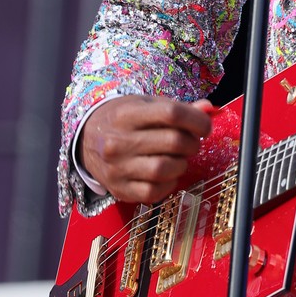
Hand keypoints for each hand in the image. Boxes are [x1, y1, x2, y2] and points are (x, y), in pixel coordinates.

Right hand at [77, 94, 213, 203]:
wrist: (86, 139)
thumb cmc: (123, 119)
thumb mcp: (146, 104)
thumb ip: (178, 108)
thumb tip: (208, 109)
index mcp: (127, 114)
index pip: (172, 114)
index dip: (197, 120)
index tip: (204, 126)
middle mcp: (118, 141)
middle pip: (173, 142)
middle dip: (193, 143)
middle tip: (192, 142)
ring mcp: (117, 168)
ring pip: (165, 169)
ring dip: (182, 163)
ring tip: (178, 157)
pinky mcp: (118, 189)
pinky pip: (154, 192)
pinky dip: (169, 184)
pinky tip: (167, 174)